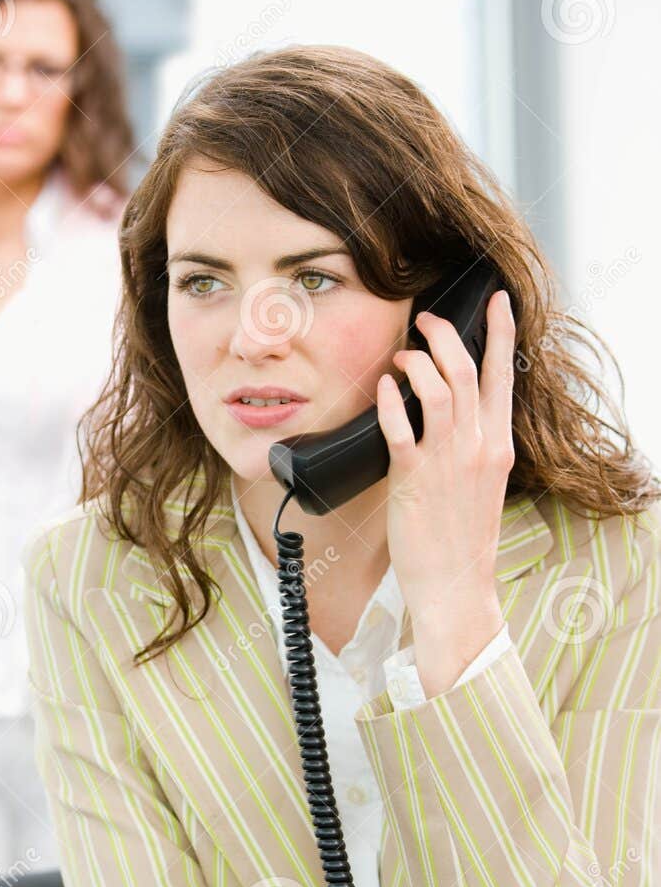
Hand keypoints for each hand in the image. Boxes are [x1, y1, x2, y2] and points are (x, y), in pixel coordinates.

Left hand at [376, 287, 516, 693]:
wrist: (455, 585)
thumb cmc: (462, 537)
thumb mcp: (482, 482)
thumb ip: (473, 444)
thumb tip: (451, 409)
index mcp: (498, 446)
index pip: (502, 376)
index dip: (499, 332)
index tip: (495, 300)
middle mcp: (478, 447)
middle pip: (466, 371)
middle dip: (445, 335)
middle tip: (425, 320)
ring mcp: (447, 461)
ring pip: (438, 390)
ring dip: (416, 362)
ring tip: (400, 356)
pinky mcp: (414, 478)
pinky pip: (401, 427)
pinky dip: (390, 400)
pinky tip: (383, 387)